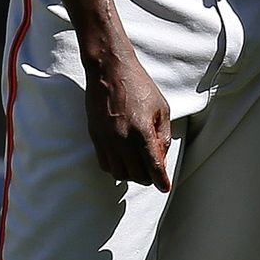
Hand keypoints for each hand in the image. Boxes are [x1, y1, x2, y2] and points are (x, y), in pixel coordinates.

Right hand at [84, 51, 171, 190]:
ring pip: (118, 172)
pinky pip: (104, 163)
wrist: (109, 72)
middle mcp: (122, 139)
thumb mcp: (161, 109)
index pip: (153, 165)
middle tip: (154, 175)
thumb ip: (163, 135)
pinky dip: (115, 168)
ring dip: (131, 175)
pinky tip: (124, 162)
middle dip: (147, 178)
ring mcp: (105, 139)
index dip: (160, 180)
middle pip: (135, 174)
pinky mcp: (94, 137)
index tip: (165, 187)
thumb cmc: (139, 87)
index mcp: (142, 131)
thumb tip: (161, 157)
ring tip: (140, 168)